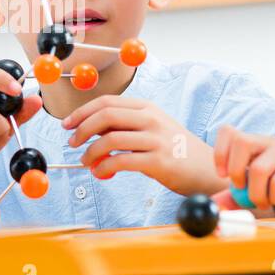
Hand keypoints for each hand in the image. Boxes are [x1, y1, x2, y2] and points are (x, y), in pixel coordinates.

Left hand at [62, 96, 219, 195]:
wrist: (208, 170)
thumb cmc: (175, 151)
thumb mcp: (153, 129)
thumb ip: (125, 127)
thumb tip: (92, 131)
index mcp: (148, 108)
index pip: (107, 102)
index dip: (82, 112)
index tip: (67, 124)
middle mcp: (152, 119)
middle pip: (106, 115)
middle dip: (82, 129)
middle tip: (72, 143)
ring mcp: (156, 139)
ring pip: (110, 139)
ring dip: (91, 152)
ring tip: (85, 162)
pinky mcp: (159, 161)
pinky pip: (122, 162)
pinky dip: (104, 167)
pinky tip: (100, 172)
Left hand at [212, 127, 274, 207]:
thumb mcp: (265, 185)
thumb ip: (240, 194)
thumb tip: (216, 205)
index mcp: (257, 143)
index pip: (228, 132)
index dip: (219, 152)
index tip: (224, 175)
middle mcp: (269, 142)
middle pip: (240, 141)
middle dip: (235, 169)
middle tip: (241, 187)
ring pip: (259, 168)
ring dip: (256, 193)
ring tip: (263, 201)